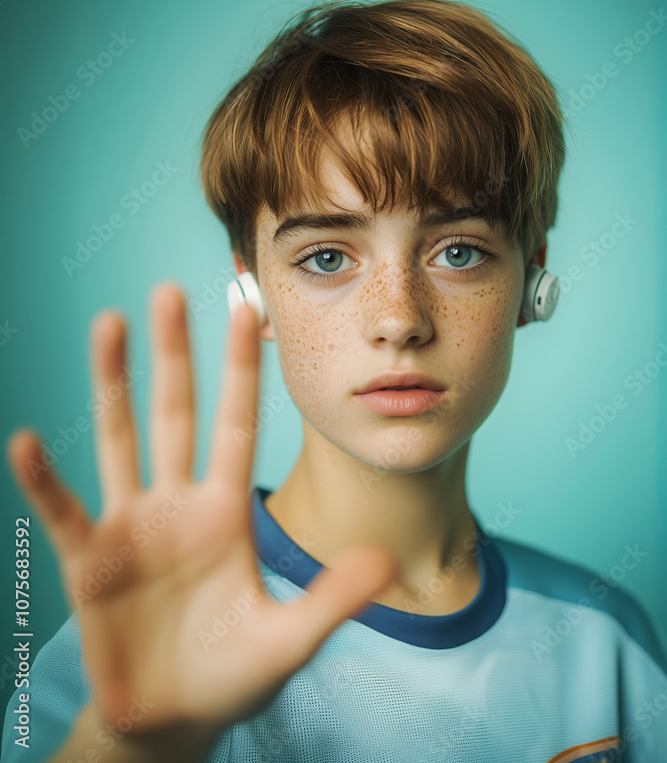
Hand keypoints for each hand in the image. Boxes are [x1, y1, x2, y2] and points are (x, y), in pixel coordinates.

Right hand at [6, 284, 397, 735]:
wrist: (172, 721)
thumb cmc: (233, 675)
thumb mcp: (287, 640)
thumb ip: (330, 600)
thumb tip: (384, 560)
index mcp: (226, 512)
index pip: (236, 425)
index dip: (240, 370)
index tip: (247, 310)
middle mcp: (178, 505)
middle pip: (176, 414)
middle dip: (174, 355)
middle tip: (168, 291)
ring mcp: (131, 527)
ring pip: (119, 440)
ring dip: (111, 385)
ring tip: (108, 325)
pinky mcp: (89, 561)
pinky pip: (64, 511)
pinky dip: (44, 480)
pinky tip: (28, 442)